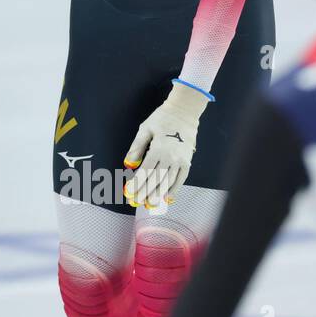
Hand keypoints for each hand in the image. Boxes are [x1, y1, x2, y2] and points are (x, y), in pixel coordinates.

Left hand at [124, 81, 210, 208]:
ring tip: (149, 204)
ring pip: (168, 182)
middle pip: (155, 179)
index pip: (145, 171)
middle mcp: (170, 157)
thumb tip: (127, 164)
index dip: (136, 184)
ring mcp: (180, 160)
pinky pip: (180, 179)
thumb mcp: (145, 129)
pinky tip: (167, 198)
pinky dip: (174, 190)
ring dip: (158, 194)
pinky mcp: (187, 161)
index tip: (128, 193)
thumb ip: (136, 148)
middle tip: (136, 202)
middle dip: (144, 192)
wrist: (184, 112)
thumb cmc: (162, 119)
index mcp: (158, 148)